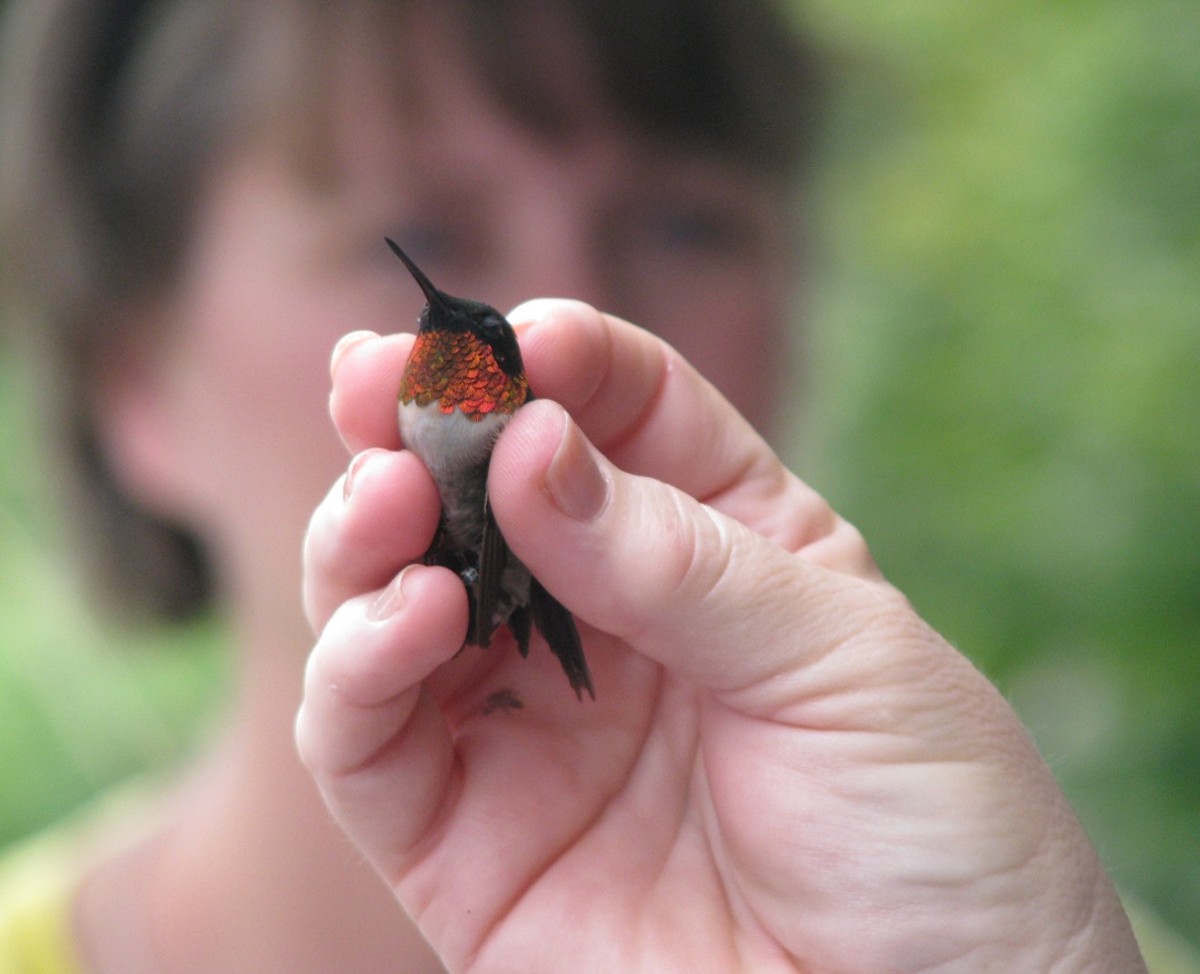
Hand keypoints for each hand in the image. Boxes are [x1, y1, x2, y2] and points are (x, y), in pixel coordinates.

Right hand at [296, 301, 1143, 972]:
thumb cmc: (932, 829)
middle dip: (423, 427)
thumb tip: (533, 448)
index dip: (556, 362)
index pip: (618, 415)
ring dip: (368, 534)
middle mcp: (606, 622)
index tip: (509, 340)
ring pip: (392, 597)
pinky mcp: (460, 837)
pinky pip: (366, 737)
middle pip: (482, 493)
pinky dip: (359, 664)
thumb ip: (676, 559)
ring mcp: (526, 726)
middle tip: (379, 382)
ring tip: (389, 501)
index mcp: (719, 544)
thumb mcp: (839, 659)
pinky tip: (412, 618)